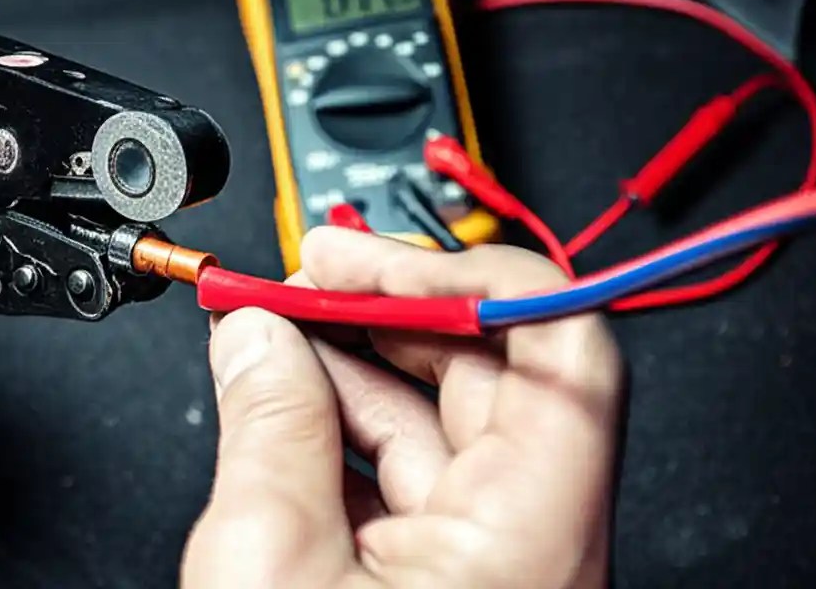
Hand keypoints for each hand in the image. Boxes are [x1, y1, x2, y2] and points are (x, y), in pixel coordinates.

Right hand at [183, 227, 623, 587]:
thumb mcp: (269, 563)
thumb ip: (268, 430)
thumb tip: (257, 339)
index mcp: (531, 534)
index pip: (558, 342)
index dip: (467, 278)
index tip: (373, 260)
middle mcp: (535, 545)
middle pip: (490, 375)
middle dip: (385, 311)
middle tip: (304, 280)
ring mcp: (495, 566)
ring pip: (442, 426)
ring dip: (354, 366)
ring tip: (272, 332)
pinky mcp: (450, 585)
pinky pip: (413, 481)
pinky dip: (346, 431)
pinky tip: (284, 402)